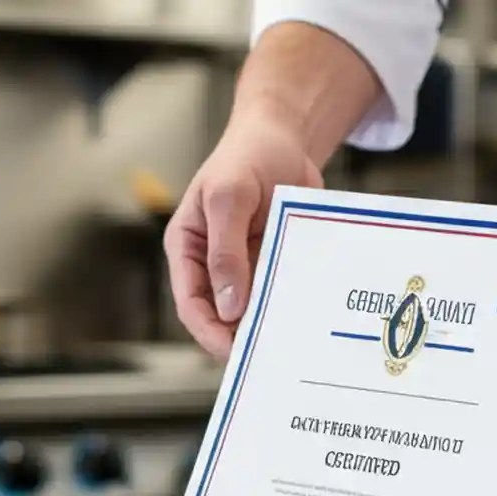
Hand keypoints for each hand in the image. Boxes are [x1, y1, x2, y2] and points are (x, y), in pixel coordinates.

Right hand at [165, 110, 322, 358]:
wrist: (284, 136)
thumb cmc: (245, 157)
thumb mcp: (228, 197)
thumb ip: (225, 252)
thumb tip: (228, 307)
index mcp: (188, 249)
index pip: (190, 303)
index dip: (208, 331)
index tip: (232, 352)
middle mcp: (214, 264)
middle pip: (221, 314)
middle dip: (240, 336)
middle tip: (268, 357)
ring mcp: (246, 265)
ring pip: (253, 307)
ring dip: (268, 324)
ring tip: (290, 344)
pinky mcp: (275, 261)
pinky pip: (281, 290)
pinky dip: (291, 305)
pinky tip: (308, 319)